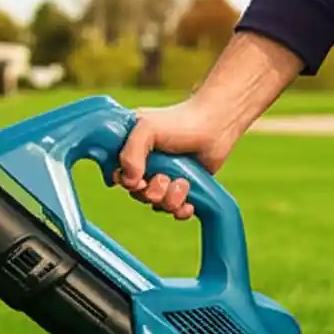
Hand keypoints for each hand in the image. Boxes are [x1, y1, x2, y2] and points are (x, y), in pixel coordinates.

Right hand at [112, 32, 304, 220]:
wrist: (215, 126)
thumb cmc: (179, 122)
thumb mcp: (147, 129)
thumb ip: (130, 153)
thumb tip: (129, 183)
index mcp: (132, 152)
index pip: (119, 177)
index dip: (127, 183)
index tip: (140, 180)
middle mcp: (147, 166)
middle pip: (139, 195)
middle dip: (153, 192)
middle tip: (165, 178)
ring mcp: (167, 178)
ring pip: (159, 205)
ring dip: (170, 199)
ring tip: (183, 183)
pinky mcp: (186, 189)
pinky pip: (177, 211)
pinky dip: (182, 211)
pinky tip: (189, 204)